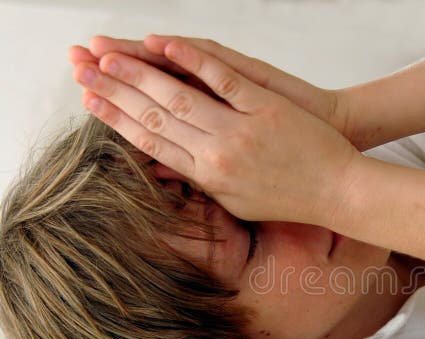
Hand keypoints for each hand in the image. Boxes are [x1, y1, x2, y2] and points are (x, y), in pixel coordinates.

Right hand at [72, 38, 361, 224]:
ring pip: (180, 96)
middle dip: (114, 90)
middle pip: (155, 116)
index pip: (151, 143)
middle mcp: (218, 154)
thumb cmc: (288, 196)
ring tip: (105, 53)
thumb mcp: (239, 201)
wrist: (338, 189)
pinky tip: (163, 43)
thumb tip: (160, 170)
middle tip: (80, 69)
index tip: (88, 101)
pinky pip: (223, 79)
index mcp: (208, 177)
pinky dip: (192, 60)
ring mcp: (241, 128)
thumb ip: (200, 181)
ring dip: (139, 71)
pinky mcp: (265, 107)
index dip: (116, 120)